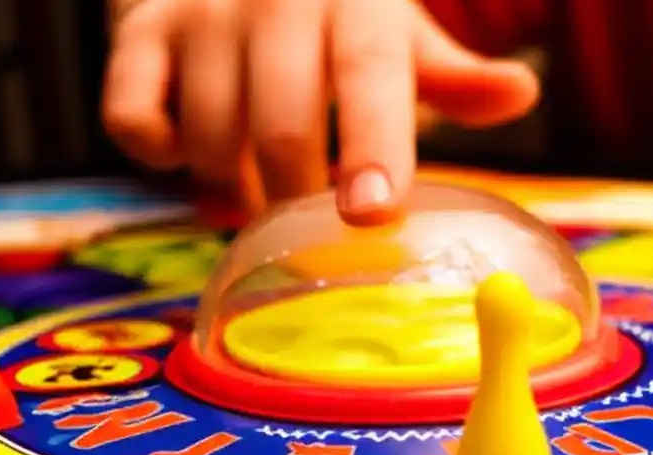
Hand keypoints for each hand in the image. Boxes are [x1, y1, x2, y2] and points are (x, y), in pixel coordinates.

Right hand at [101, 0, 538, 224]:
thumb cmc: (329, 18)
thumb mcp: (393, 36)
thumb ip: (450, 77)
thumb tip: (520, 92)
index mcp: (354, 3)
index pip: (368, 77)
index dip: (372, 146)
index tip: (374, 216)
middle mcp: (271, 1)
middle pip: (281, 124)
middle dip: (294, 198)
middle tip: (306, 233)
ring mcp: (197, 17)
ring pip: (205, 135)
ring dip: (228, 192)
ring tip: (250, 203)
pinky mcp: (135, 38)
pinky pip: (131, 122)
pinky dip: (160, 159)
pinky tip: (188, 157)